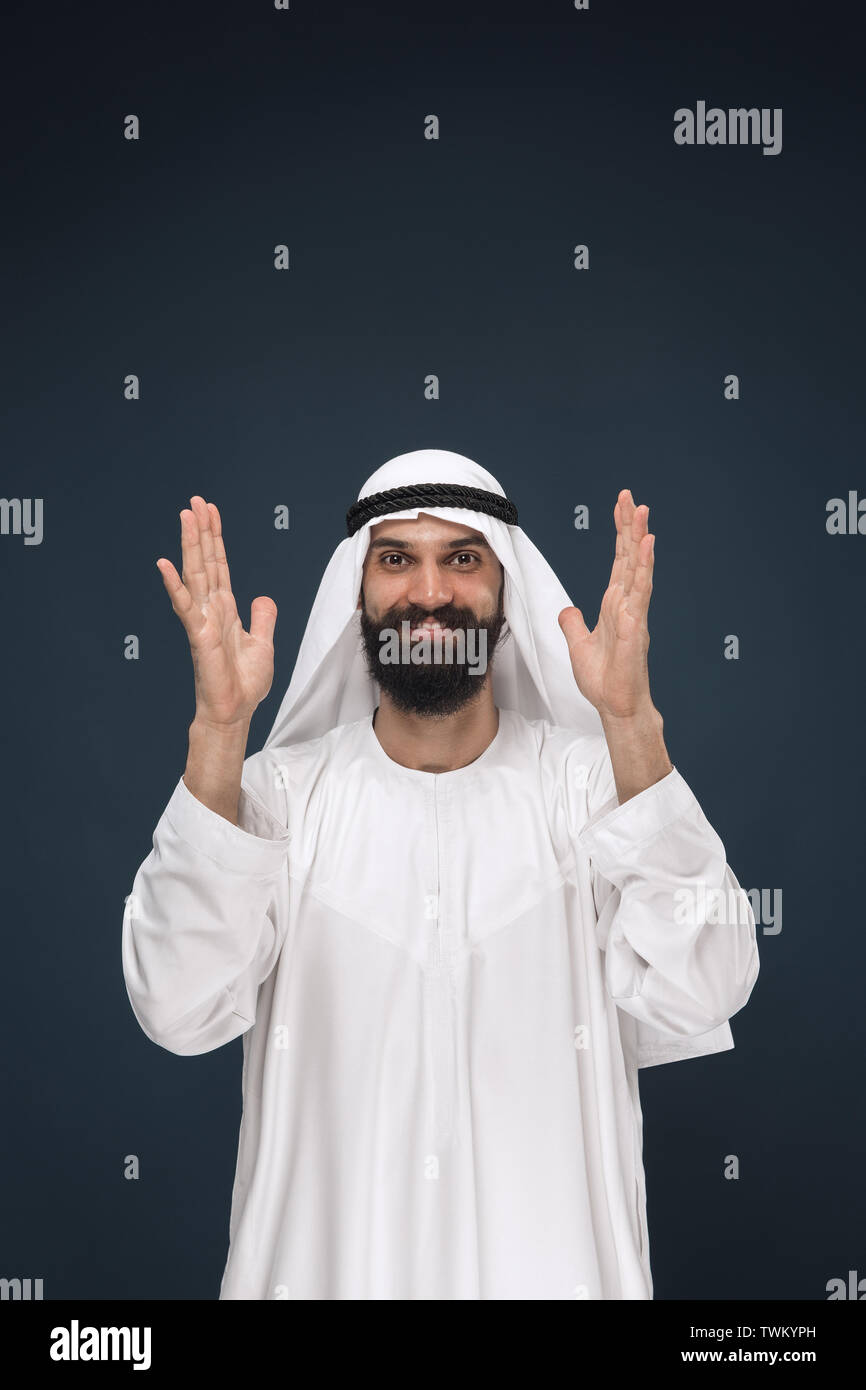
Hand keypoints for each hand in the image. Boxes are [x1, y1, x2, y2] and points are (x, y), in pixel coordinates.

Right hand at [156, 496, 276, 729]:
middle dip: (201, 531)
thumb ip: (262, 618)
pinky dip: (174, 585)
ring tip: (186, 516)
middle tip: (196, 501)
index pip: (219, 565)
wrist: (235, 712)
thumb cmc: (244, 684)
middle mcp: (210, 609)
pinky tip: (165, 564)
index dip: (215, 538)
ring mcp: (202, 620)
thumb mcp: (263, 643)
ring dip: (190, 545)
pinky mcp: (197, 635)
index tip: (211, 511)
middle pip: (205, 562)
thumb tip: (263, 597)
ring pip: (195, 575)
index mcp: (225, 608)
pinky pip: (184, 606)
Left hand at [558, 488, 655, 720]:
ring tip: (642, 513)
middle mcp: (627, 603)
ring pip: (638, 568)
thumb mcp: (578, 644)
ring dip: (640, 540)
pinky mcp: (636, 627)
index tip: (621, 506)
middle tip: (630, 497)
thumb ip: (574, 623)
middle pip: (630, 557)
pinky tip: (647, 547)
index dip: (620, 533)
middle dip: (629, 526)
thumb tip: (567, 609)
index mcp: (615, 603)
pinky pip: (641, 592)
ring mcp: (634, 613)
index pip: (619, 560)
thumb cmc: (603, 678)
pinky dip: (643, 568)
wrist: (615, 705)